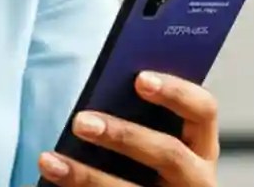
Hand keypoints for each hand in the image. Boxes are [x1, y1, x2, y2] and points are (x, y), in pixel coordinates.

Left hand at [37, 71, 218, 185]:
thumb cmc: (141, 159)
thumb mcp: (152, 137)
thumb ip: (139, 115)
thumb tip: (100, 91)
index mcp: (200, 145)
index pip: (204, 110)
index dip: (176, 92)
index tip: (140, 78)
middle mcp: (196, 177)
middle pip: (169, 153)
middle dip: (124, 135)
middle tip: (80, 121)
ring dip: (86, 175)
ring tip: (49, 159)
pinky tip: (53, 174)